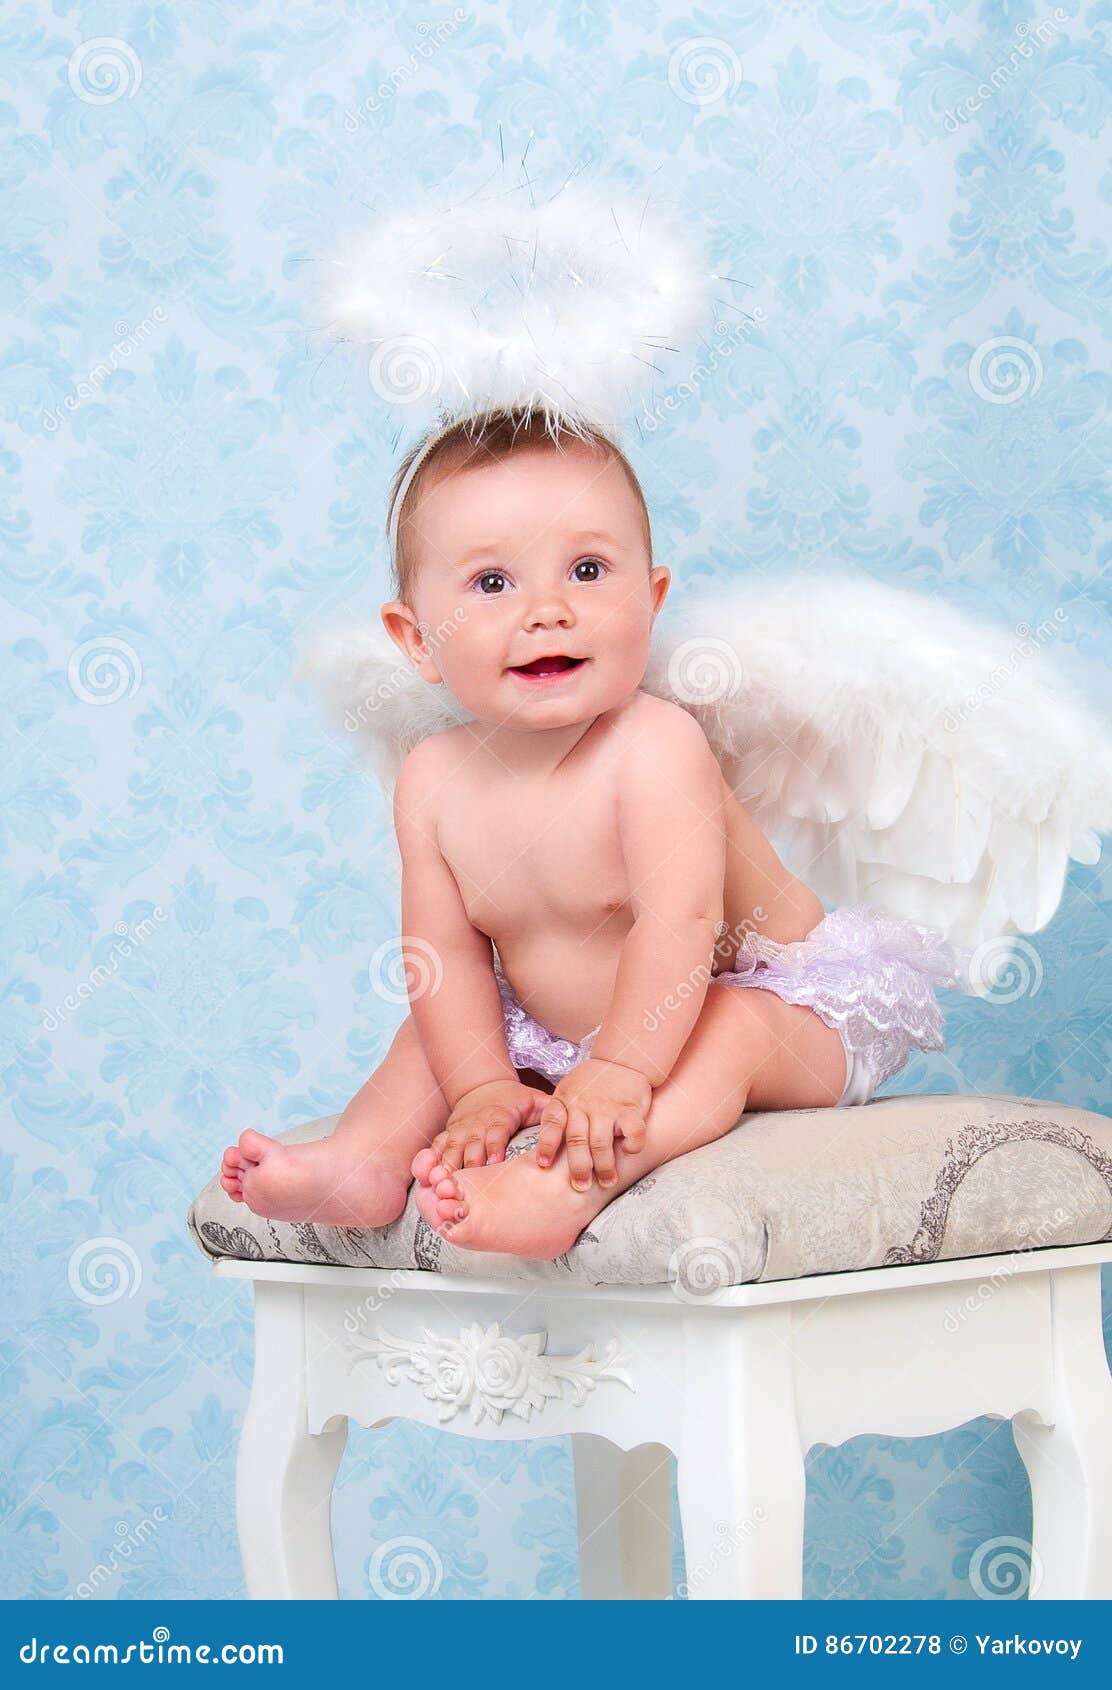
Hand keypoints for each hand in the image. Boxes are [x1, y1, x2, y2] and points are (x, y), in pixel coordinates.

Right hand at [428, 1078, 548, 1173]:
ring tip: (438, 1184)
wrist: (483, 1085)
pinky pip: (436, 1149)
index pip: (497, 1133)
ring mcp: (460, 1131)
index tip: (494, 1163)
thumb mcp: (535, 1100)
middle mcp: (477, 1125)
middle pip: (470, 1147)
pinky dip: (429, 1162)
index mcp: (499, 1117)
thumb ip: (551, 1113)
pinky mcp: (448, 1135)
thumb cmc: (514, 1099)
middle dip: (466, 1166)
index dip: (494, 1147)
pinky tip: (424, 1177)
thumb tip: (571, 1125)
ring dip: (444, 1168)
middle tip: (461, 1184)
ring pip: (450, 1150)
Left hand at [535, 1058, 651, 1190]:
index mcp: (565, 1100)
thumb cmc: (591, 1084)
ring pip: (602, 1143)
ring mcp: (607, 1107)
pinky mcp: (630, 1108)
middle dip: (578, 1168)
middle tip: (580, 1187)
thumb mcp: (568, 1092)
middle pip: (577, 1141)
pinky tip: (629, 1152)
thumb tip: (545, 1155)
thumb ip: (560, 1116)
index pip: (552, 1122)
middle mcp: (584, 1104)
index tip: (543, 1164)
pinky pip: (632, 1132)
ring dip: (604, 1166)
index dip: (546, 1144)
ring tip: (606, 1181)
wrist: (621, 1060)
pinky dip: (631, 1146)